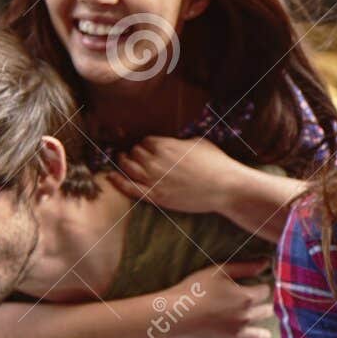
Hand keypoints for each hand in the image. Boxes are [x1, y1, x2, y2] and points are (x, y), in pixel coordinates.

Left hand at [107, 136, 239, 214]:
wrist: (226, 187)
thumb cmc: (216, 163)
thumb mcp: (198, 142)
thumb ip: (179, 140)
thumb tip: (171, 140)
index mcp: (165, 146)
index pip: (144, 141)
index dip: (146, 145)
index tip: (149, 148)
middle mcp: (156, 161)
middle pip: (134, 153)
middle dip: (136, 153)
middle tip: (139, 156)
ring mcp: (154, 180)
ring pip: (128, 168)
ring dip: (124, 163)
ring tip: (123, 162)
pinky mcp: (156, 197)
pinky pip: (129, 188)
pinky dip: (117, 182)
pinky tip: (110, 177)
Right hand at [167, 260, 273, 337]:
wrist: (176, 313)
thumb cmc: (196, 288)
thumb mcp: (220, 270)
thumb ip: (245, 267)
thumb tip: (266, 263)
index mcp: (247, 297)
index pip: (265, 291)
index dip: (264, 286)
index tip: (262, 285)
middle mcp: (245, 317)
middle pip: (265, 312)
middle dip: (268, 308)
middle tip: (270, 308)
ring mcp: (233, 333)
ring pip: (254, 335)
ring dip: (261, 334)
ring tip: (266, 335)